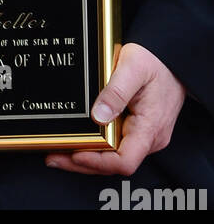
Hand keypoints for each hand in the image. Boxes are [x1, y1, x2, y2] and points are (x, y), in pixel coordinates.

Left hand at [45, 42, 185, 175]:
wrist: (170, 59)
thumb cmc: (155, 62)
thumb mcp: (133, 68)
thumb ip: (115, 92)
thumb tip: (98, 115)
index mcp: (150, 128)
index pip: (125, 161)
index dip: (98, 162)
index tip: (75, 154)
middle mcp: (149, 138)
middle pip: (114, 164)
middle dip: (83, 163)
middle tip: (53, 157)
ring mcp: (144, 136)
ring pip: (113, 157)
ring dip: (86, 157)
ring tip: (58, 152)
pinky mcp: (137, 129)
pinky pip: (116, 146)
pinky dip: (95, 147)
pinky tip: (77, 140)